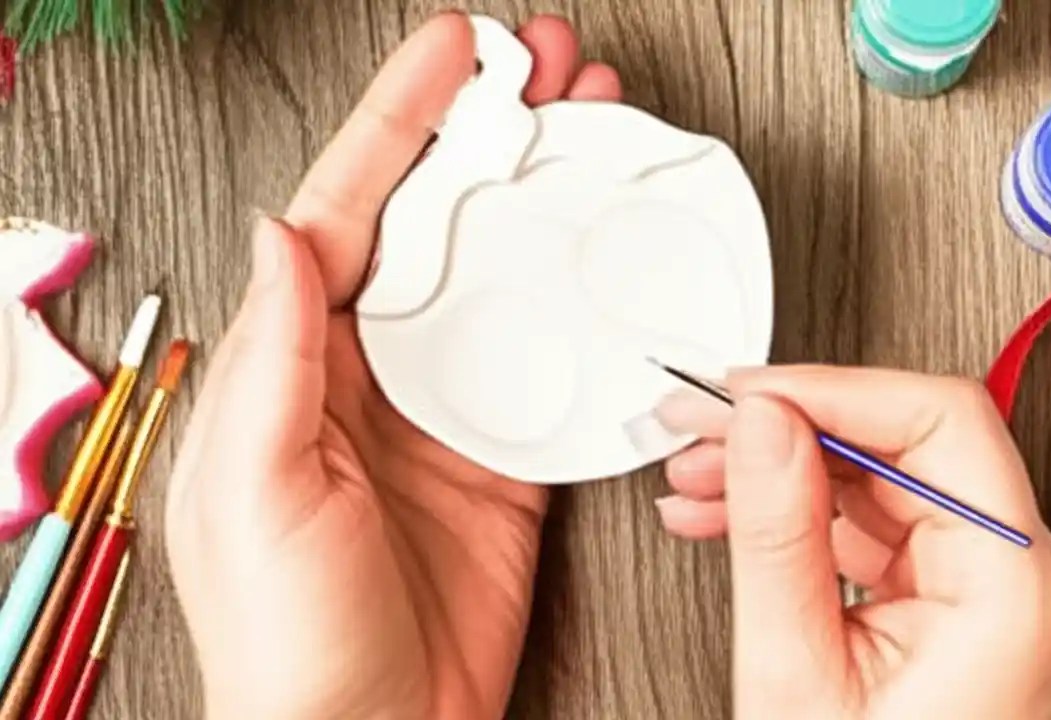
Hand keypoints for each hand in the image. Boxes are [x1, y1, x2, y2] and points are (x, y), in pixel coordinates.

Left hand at [164, 13, 621, 719]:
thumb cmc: (287, 639)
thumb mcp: (254, 490)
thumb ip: (276, 357)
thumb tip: (281, 230)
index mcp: (296, 363)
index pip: (349, 212)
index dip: (402, 125)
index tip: (453, 55)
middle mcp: (370, 374)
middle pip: (439, 226)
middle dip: (491, 140)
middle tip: (546, 74)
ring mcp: (444, 413)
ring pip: (502, 280)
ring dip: (545, 208)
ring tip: (590, 138)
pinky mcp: (504, 459)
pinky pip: (551, 365)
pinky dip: (585, 311)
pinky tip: (608, 264)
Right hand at [657, 367, 1050, 719]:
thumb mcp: (796, 678)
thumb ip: (777, 535)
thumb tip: (762, 424)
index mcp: (1014, 597)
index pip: (940, 422)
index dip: (832, 390)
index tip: (747, 395)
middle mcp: (1029, 585)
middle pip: (911, 444)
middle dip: (792, 429)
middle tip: (701, 430)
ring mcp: (1002, 596)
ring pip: (887, 480)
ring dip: (786, 471)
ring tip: (698, 481)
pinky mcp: (967, 608)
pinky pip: (884, 529)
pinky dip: (806, 517)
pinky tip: (734, 516)